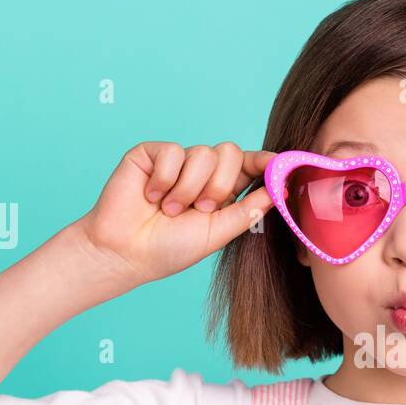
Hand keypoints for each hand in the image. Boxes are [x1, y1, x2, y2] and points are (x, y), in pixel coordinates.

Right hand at [75, 141, 275, 286]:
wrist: (125, 252)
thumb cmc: (169, 248)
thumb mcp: (218, 232)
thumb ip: (248, 209)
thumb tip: (280, 189)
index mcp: (223, 190)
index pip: (250, 165)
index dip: (266, 162)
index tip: (280, 166)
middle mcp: (202, 172)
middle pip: (230, 152)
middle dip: (221, 184)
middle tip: (201, 209)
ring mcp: (177, 161)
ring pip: (203, 153)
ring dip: (189, 189)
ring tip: (170, 210)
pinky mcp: (152, 153)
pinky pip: (173, 152)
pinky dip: (165, 180)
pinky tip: (151, 197)